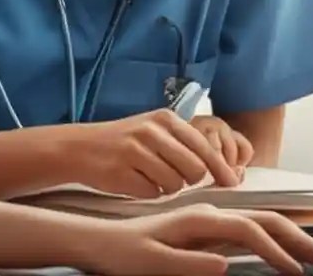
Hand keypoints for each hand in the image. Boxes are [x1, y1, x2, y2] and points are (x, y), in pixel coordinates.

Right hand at [61, 110, 242, 198]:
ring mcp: (136, 151)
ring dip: (167, 188)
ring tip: (149, 176)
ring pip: (175, 185)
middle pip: (195, 170)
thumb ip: (184, 143)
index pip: (205, 147)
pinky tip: (134, 181)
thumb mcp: (154, 130)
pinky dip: (148, 193)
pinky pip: (152, 194)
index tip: (232, 183)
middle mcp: (152, 131)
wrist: (79, 148)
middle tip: (172, 176)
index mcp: (165, 119)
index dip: (221, 169)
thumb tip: (222, 169)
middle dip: (189, 180)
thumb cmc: (125, 142)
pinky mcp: (122, 172)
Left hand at [84, 204, 312, 275]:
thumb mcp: (152, 264)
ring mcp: (212, 222)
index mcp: (201, 219)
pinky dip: (276, 244)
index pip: (252, 231)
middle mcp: (211, 215)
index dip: (277, 252)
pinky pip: (252, 235)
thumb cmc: (123, 253)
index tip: (297, 274)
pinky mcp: (210, 233)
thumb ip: (189, 265)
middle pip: (268, 222)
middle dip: (304, 241)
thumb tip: (226, 265)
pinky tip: (285, 258)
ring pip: (264, 226)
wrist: (100, 242)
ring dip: (295, 241)